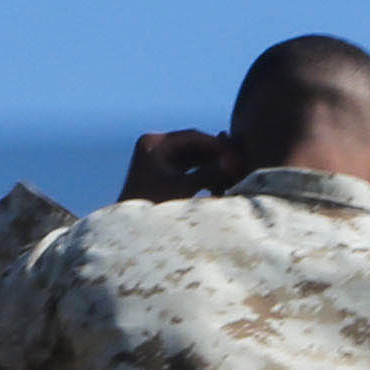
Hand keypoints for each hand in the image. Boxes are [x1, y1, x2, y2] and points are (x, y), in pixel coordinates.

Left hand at [120, 129, 239, 203]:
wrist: (129, 231)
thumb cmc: (152, 209)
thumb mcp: (182, 189)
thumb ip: (208, 173)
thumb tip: (234, 162)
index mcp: (153, 143)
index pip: (192, 137)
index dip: (217, 146)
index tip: (237, 155)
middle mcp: (154, 146)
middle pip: (194, 146)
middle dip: (217, 157)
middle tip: (240, 165)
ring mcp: (157, 159)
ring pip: (194, 158)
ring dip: (212, 168)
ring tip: (232, 179)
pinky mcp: (162, 172)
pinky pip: (188, 168)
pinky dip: (203, 176)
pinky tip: (220, 188)